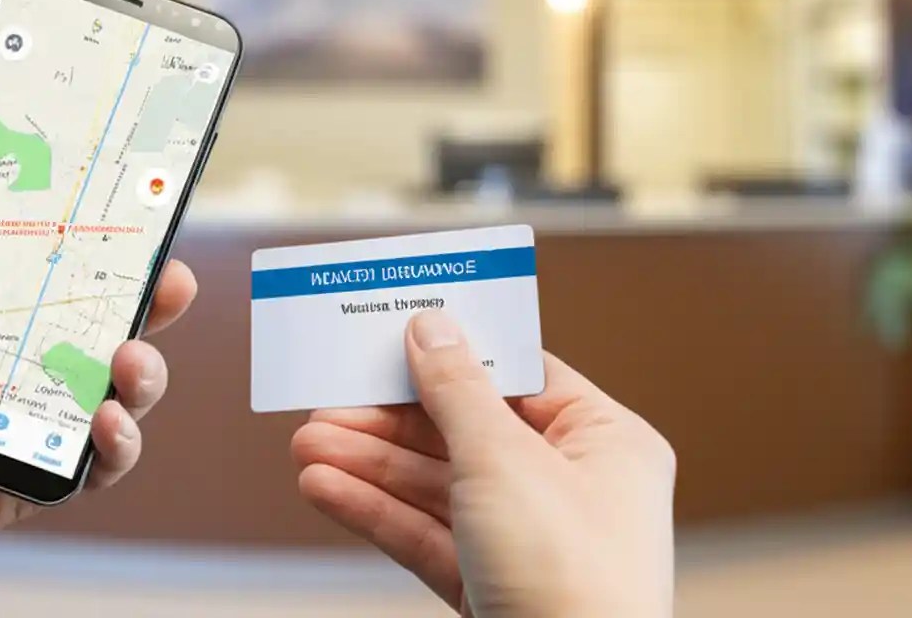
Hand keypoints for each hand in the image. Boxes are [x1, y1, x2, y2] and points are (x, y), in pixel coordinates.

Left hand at [0, 125, 197, 616]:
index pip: (54, 271)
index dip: (102, 244)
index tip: (135, 210)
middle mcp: (12, 366)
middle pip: (105, 327)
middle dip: (154, 303)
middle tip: (171, 281)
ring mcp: (26, 425)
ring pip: (117, 394)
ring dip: (145, 374)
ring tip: (131, 360)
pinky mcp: (27, 483)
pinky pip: (94, 468)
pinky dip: (117, 445)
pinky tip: (105, 423)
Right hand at [292, 310, 675, 617]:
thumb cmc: (572, 578)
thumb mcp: (504, 461)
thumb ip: (458, 391)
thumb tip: (432, 327)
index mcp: (605, 444)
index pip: (519, 378)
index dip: (455, 355)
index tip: (396, 337)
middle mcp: (571, 488)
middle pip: (465, 432)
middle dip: (389, 421)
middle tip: (327, 402)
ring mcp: (528, 541)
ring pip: (437, 486)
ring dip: (370, 464)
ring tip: (306, 445)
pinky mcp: (491, 585)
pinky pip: (427, 536)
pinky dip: (377, 512)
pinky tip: (325, 489)